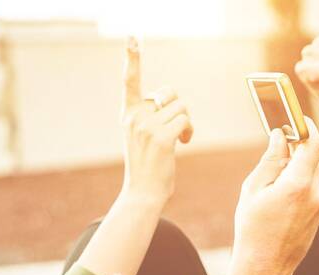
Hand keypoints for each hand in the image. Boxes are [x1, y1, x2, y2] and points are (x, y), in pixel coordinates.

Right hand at [119, 37, 192, 207]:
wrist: (143, 192)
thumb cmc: (148, 164)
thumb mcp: (141, 135)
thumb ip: (149, 115)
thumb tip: (169, 101)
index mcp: (128, 113)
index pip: (129, 81)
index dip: (132, 59)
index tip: (132, 38)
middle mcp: (135, 116)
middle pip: (169, 94)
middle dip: (179, 107)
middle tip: (178, 125)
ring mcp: (147, 127)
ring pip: (181, 108)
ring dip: (187, 122)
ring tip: (181, 138)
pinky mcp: (162, 138)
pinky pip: (186, 121)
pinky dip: (190, 131)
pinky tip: (184, 143)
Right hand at [224, 125, 318, 274]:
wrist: (266, 268)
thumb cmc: (253, 229)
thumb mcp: (254, 189)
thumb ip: (270, 159)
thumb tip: (280, 135)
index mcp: (298, 184)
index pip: (313, 142)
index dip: (305, 125)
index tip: (295, 116)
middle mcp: (317, 193)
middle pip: (313, 155)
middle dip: (298, 144)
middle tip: (279, 136)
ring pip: (312, 171)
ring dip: (297, 163)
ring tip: (274, 167)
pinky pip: (313, 187)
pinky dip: (300, 179)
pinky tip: (281, 187)